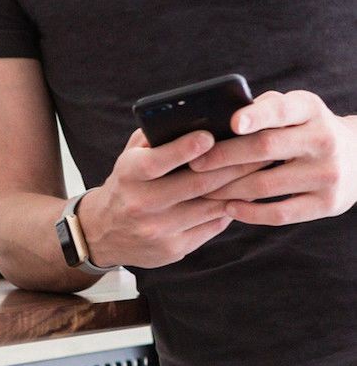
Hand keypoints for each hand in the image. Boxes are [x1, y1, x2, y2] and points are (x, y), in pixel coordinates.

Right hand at [76, 129, 267, 268]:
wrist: (103, 233)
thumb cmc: (127, 184)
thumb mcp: (129, 158)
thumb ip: (156, 138)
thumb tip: (196, 117)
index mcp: (129, 177)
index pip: (158, 162)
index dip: (185, 149)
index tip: (211, 135)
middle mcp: (141, 205)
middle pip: (197, 184)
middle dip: (234, 165)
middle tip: (264, 149)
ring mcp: (158, 230)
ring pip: (211, 206)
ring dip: (240, 187)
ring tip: (263, 170)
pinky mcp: (174, 248)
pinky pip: (212, 225)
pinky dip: (231, 208)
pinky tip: (246, 195)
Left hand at [194, 90, 356, 224]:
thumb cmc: (304, 131)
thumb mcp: (294, 111)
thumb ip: (263, 110)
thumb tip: (216, 120)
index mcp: (311, 111)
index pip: (282, 110)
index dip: (257, 116)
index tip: (232, 123)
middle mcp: (323, 140)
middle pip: (264, 149)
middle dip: (224, 157)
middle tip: (194, 164)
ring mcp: (327, 174)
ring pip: (265, 185)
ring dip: (227, 189)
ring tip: (202, 190)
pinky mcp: (327, 204)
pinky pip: (279, 213)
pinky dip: (249, 212)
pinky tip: (229, 207)